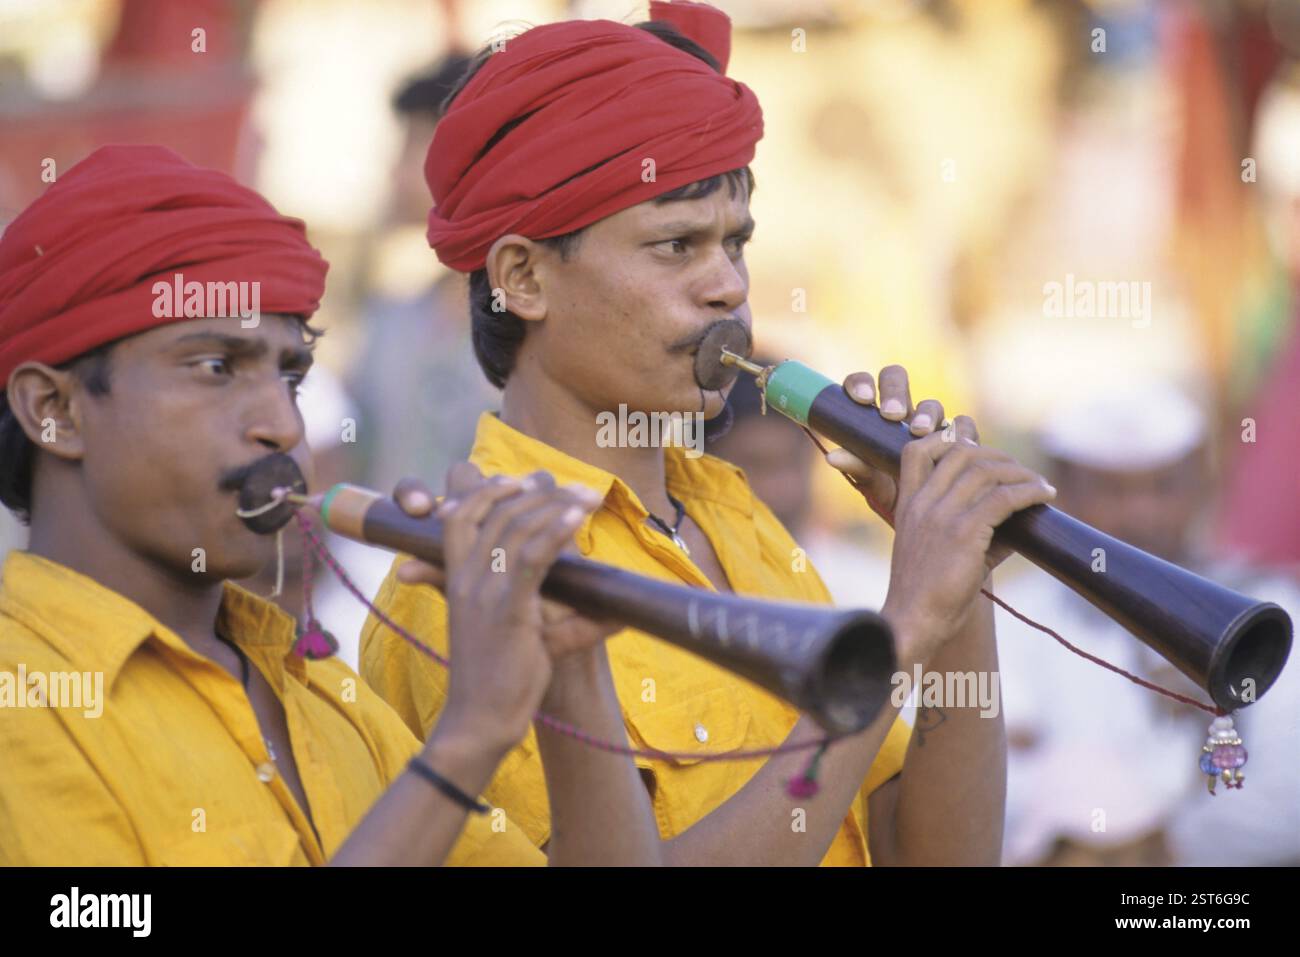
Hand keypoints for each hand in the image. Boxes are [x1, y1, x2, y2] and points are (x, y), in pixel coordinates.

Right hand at [390, 464, 615, 753]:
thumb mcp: (527, 636)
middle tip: (579, 488)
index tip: (530, 480)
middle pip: (496, 511)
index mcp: (456, 579)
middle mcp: (465, 579)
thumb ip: (566, 617)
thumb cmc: (503, 680)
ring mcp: (482, 593)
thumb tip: (618, 609)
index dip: (494, 489)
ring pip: (515, 527)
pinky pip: (529, 558)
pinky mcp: (505, 611)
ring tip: (590, 497)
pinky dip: (555, 532)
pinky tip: (577, 519)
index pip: (461, 513)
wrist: (481, 721)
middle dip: (539, 491)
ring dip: (556, 505)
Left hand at [823, 365, 947, 525]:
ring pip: (931, 403)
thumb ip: (858, 470)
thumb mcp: (875, 487)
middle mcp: (902, 414)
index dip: (862, 383)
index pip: (864, 386)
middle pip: (896, 380)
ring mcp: (932, 423)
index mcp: (873, 418)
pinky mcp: (960, 438)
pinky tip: (955, 446)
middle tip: (892, 415)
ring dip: (926, 414)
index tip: (863, 399)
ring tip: (921, 434)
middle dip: (895, 392)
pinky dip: (959, 431)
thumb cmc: (896, 499)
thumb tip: (832, 456)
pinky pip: (963, 425)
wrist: (933, 524)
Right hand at [879, 422, 1056, 664]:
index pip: (917, 450)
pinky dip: (1030, 492)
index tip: (976, 447)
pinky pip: (1004, 498)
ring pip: (986, 471)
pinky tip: (1045, 495)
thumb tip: (1015, 523)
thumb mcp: (936, 551)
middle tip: (1019, 471)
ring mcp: (941, 515)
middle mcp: (921, 503)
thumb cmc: (926, 595)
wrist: (912, 622)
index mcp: (907, 504)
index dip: (948, 438)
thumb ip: (968, 529)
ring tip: (1039, 484)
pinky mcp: (963, 532)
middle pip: (961, 452)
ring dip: (1020, 473)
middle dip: (997, 455)